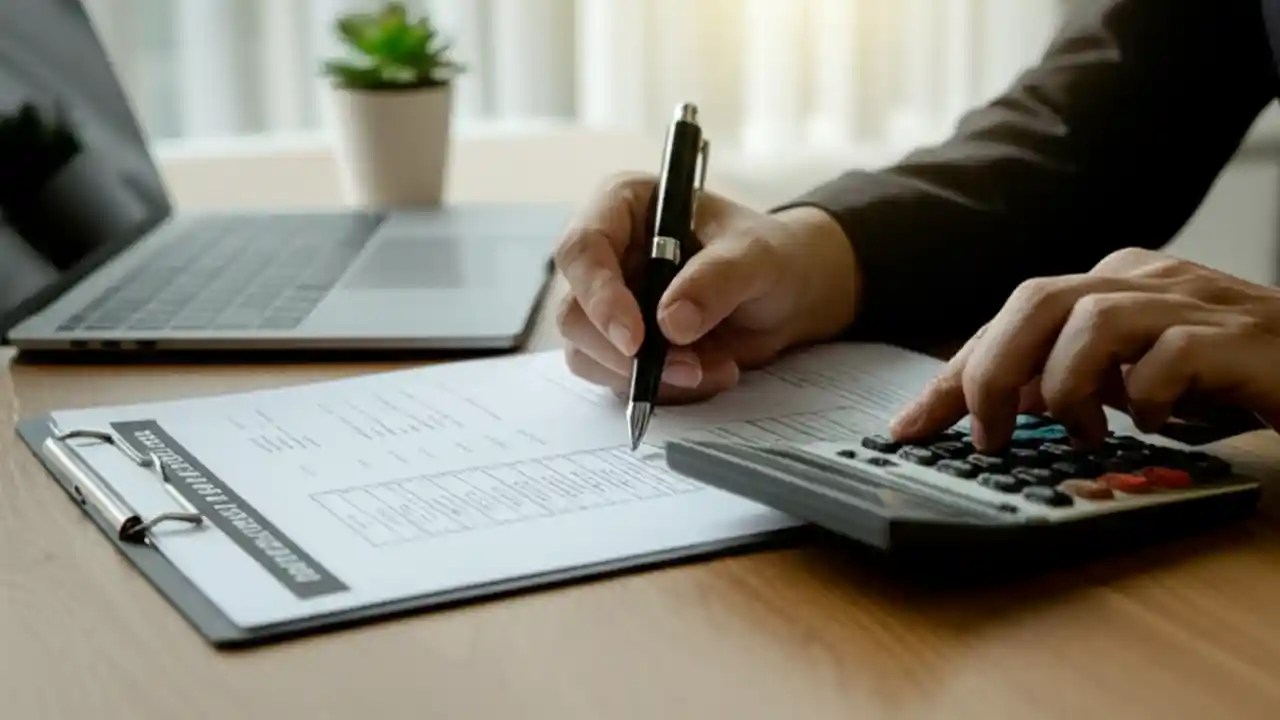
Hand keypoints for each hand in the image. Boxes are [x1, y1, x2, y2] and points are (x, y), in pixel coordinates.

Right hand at [553, 173, 858, 401]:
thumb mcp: (756, 256)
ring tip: (712, 369)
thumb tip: (671, 324)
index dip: (599, 295)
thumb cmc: (767, 256)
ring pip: (588, 353)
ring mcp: (605, 303)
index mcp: (622, 206)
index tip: (635, 340)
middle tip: (687, 369)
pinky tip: (708, 373)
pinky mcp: (617, 345)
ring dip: (647, 377)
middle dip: (625, 354)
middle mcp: (603, 254)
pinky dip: (660, 389)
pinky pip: (616, 379)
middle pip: (573, 311)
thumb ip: (717, 279)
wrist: (783, 295)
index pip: (582, 248)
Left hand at [890, 247, 1279, 451]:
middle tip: (989, 435)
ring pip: (1093, 318)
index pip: (1011, 318)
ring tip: (1081, 431)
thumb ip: (1071, 379)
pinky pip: (1171, 354)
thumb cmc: (1227, 377)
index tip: (909, 426)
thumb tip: (993, 410)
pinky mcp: (1243, 337)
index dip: (955, 373)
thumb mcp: (1131, 376)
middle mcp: (1148, 279)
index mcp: (1113, 281)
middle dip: (993, 372)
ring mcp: (1196, 302)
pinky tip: (1153, 424)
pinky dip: (1146, 397)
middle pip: (1038, 299)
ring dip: (1067, 385)